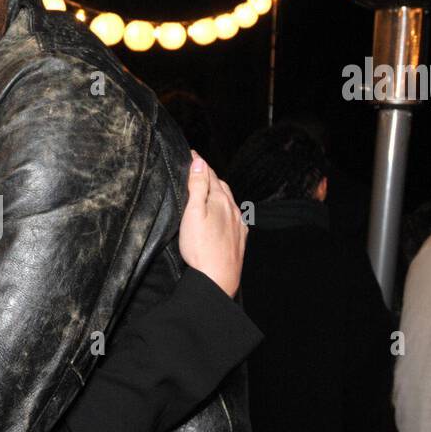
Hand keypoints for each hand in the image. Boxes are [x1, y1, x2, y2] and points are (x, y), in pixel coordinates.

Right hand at [179, 150, 245, 296]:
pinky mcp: (239, 238)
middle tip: (198, 168)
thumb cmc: (201, 247)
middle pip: (221, 185)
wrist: (218, 278)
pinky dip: (228, 207)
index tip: (191, 153)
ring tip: (211, 186)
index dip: (199, 163)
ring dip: (220, 190)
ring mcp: (238, 224)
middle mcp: (232, 209)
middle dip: (210, 175)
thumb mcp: (193, 213)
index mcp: (220, 200)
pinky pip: (235, 216)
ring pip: (230, 200)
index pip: (209, 175)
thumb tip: (199, 162)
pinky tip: (226, 212)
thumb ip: (197, 187)